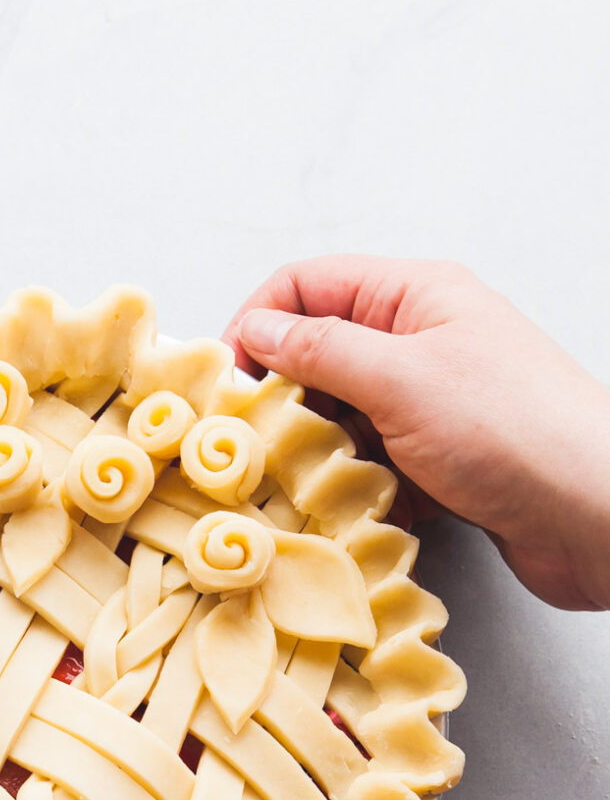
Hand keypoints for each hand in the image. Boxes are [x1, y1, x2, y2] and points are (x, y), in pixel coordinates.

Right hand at [225, 255, 609, 610]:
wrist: (597, 513)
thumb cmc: (513, 432)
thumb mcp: (401, 377)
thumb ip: (321, 349)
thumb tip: (258, 330)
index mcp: (415, 298)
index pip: (307, 286)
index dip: (257, 325)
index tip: (226, 384)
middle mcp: (422, 343)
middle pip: (319, 356)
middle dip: (284, 400)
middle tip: (259, 446)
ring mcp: (433, 405)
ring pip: (343, 420)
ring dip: (320, 454)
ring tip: (311, 487)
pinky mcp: (442, 463)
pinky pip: (375, 468)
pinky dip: (359, 491)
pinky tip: (359, 513)